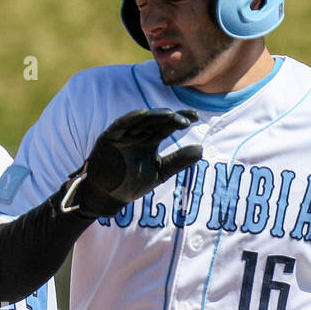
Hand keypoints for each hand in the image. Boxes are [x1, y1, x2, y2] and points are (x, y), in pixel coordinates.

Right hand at [65, 109, 203, 219]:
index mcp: (150, 140)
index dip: (181, 120)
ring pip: (141, 119)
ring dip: (155, 116)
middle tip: (186, 119)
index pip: (168, 125)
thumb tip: (202, 149)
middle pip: (157, 120)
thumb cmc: (131, 184)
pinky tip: (143, 114)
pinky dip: (131, 118)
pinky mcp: (110, 136)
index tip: (195, 117)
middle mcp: (138, 134)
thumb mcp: (159, 172)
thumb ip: (178, 161)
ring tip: (170, 115)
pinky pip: (121, 124)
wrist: (108, 196)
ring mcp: (124, 134)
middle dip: (171, 117)